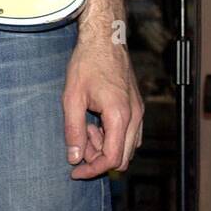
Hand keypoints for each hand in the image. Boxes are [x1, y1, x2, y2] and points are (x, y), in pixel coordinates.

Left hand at [62, 32, 143, 179]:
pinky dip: (114, 136)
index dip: (92, 170)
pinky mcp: (137, 106)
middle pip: (122, 158)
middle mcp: (134, 116)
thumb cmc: (87, 63)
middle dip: (98, 158)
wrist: (105, 39)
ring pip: (128, 147)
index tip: (75, 171)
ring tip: (87, 126)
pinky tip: (97, 121)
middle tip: (79, 141)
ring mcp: (139, 111)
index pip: (111, 159)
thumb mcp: (72, 97)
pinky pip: (131, 134)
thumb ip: (73, 130)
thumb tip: (74, 157)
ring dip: (106, 146)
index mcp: (119, 116)